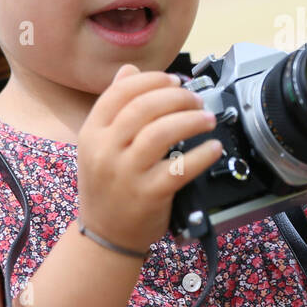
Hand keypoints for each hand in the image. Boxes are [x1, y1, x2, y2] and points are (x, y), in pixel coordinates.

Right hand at [76, 63, 223, 255]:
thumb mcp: (99, 145)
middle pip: (143, 108)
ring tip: (207, 119)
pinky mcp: (149, 194)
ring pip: (162, 132)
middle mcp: (105, 151)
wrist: (106, 236)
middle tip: (196, 99)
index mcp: (92, 133)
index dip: (151, 80)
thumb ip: (114, 107)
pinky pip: (180, 168)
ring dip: (191, 120)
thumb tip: (130, 70)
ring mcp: (126, 174)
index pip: (120, 93)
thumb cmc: (108, 186)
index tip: (174, 80)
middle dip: (176, 97)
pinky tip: (213, 148)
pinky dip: (202, 154)